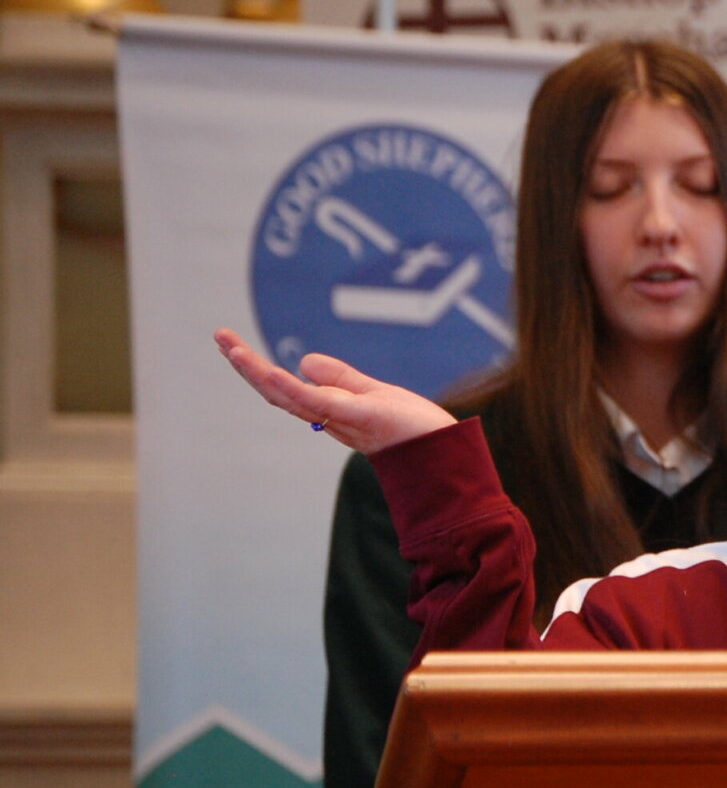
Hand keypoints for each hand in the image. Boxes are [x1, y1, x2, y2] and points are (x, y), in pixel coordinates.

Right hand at [214, 328, 455, 454]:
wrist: (445, 451)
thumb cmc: (413, 426)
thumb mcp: (372, 392)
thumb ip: (340, 378)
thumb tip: (304, 360)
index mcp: (329, 410)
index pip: (284, 387)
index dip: (257, 368)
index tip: (231, 344)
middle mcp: (328, 417)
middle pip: (277, 391)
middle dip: (246, 365)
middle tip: (219, 336)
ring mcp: (340, 418)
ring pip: (288, 395)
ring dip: (257, 371)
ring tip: (231, 348)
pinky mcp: (357, 417)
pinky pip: (315, 402)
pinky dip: (289, 387)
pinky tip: (268, 371)